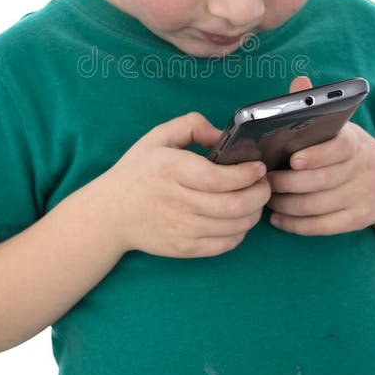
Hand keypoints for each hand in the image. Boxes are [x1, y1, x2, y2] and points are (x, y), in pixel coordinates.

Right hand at [100, 112, 270, 258]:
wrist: (110, 213)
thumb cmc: (138, 170)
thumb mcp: (159, 136)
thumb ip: (192, 126)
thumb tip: (223, 136)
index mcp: (171, 169)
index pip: (218, 178)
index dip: (247, 174)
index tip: (259, 167)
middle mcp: (177, 201)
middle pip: (233, 205)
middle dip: (260, 195)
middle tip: (265, 184)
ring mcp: (181, 229)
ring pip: (234, 227)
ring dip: (254, 213)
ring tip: (255, 200)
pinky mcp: (184, 249)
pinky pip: (224, 245)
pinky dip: (240, 233)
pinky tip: (239, 219)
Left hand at [267, 76, 374, 235]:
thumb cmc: (345, 149)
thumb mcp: (337, 127)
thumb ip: (315, 107)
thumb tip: (299, 83)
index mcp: (354, 142)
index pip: (339, 148)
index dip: (317, 155)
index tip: (293, 160)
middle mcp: (362, 169)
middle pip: (324, 181)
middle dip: (289, 183)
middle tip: (265, 181)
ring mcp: (363, 196)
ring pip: (320, 206)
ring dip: (288, 205)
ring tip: (266, 199)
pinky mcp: (359, 219)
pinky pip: (325, 227)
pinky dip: (297, 225)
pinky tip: (278, 220)